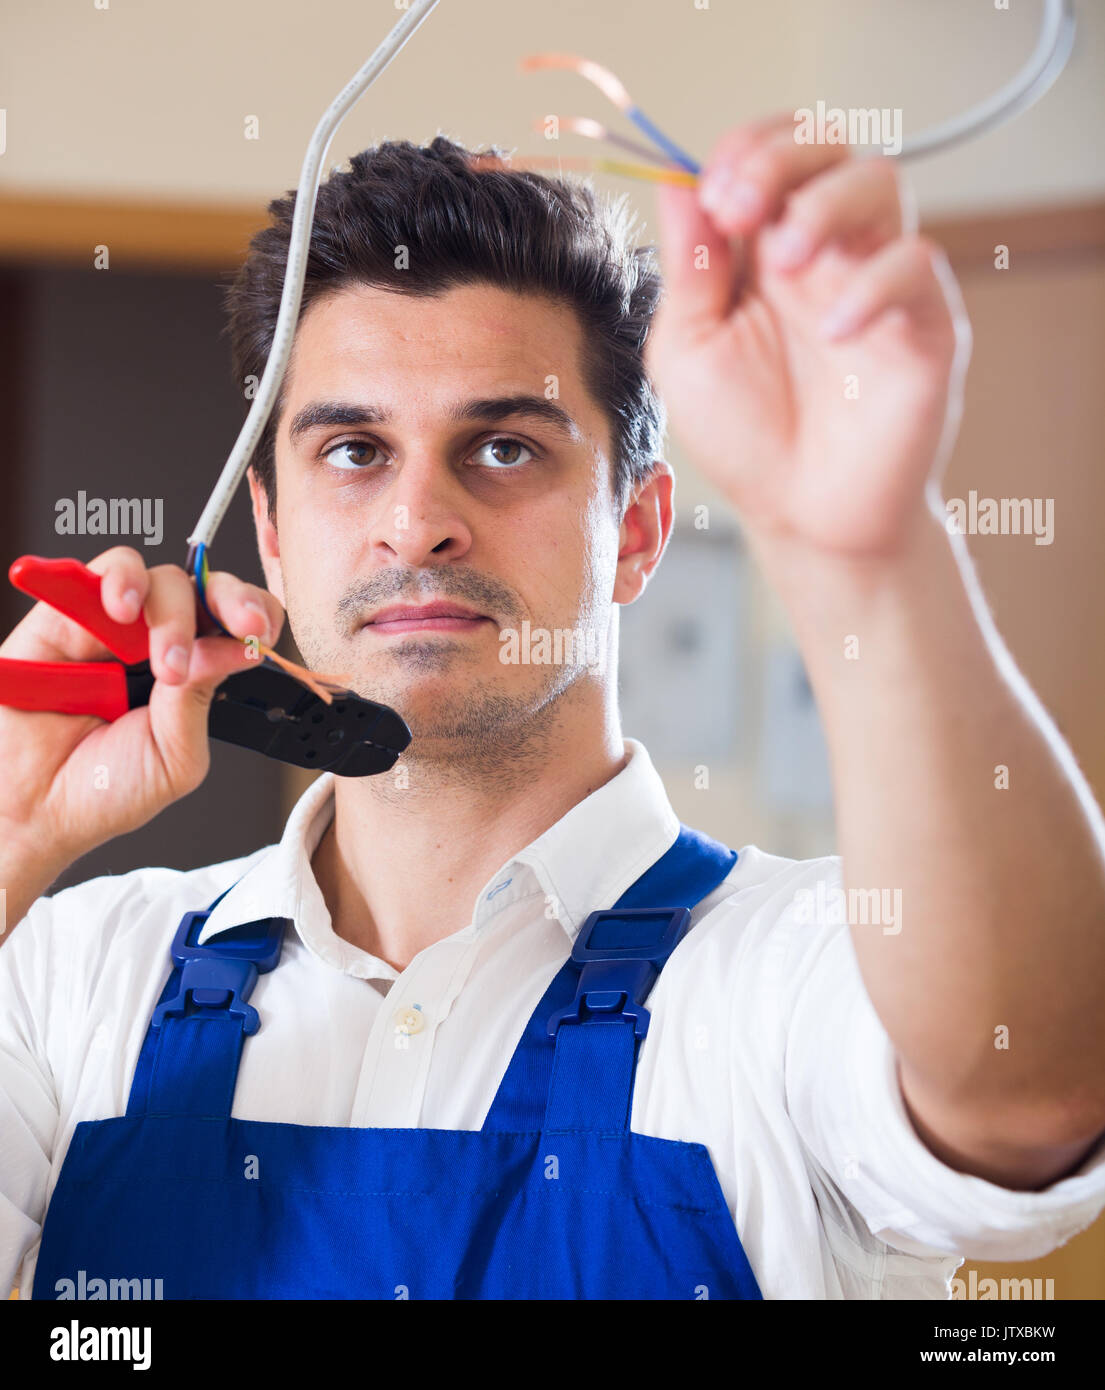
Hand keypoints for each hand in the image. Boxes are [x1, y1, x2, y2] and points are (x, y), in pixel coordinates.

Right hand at [0, 546, 284, 894]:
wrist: (31, 810)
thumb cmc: (101, 790)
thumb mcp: (174, 757)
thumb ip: (202, 699)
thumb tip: (237, 647)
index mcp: (194, 674)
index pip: (237, 626)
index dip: (256, 616)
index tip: (262, 631)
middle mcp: (157, 643)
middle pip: (205, 591)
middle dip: (230, 601)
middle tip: (239, 627)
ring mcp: (112, 627)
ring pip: (158, 579)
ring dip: (173, 609)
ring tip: (164, 662)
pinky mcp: (64, 615)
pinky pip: (94, 573)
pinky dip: (117, 578)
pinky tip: (121, 609)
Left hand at [645, 114, 971, 557]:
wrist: (803, 517)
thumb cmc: (745, 439)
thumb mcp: (687, 353)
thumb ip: (688, 272)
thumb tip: (678, 186)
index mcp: (762, 249)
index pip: (767, 153)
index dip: (741, 152)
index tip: (712, 195)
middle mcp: (824, 252)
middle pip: (827, 146)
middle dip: (779, 158)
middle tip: (740, 206)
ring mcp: (876, 280)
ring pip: (879, 183)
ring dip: (824, 205)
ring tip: (785, 263)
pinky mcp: (922, 323)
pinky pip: (916, 266)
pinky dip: (873, 285)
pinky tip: (835, 332)